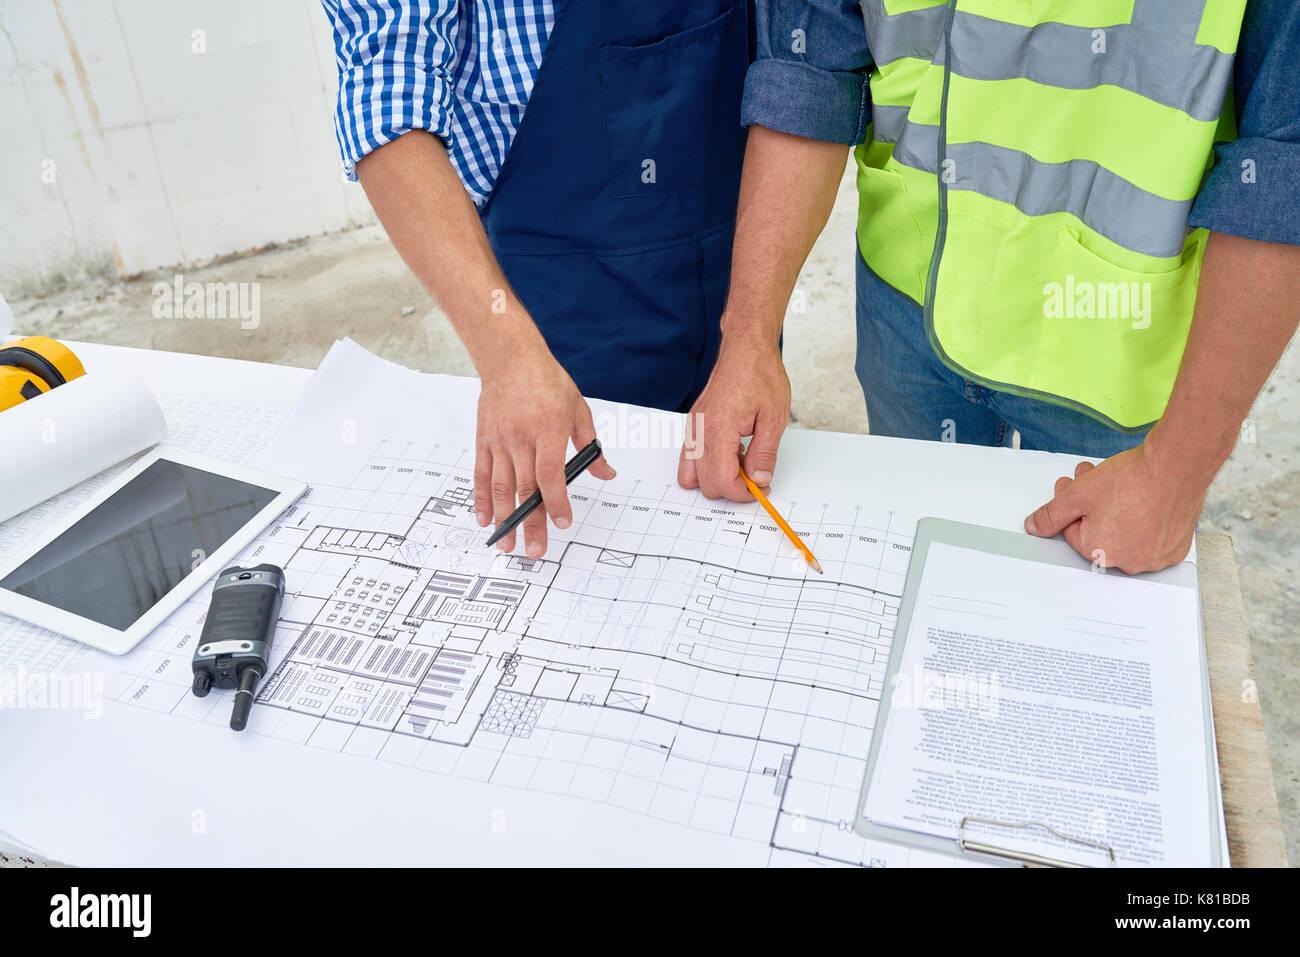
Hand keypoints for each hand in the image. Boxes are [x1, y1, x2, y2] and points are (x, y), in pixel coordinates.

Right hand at [474, 348, 614, 556]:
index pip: (551, 473)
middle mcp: (521, 437)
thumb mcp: (578, 409)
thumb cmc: (548, 382)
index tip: (562, 522)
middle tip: (534, 550)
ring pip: (500, 486)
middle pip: (524, 488)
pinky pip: (481, 474)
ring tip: (507, 543)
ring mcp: (499, 440)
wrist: (510, 358)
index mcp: (548, 429)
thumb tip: (606, 473)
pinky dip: (481, 499)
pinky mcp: (483, 440)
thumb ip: (591, 446)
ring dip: (504, 518)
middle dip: (530, 522)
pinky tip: (484, 519)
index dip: (556, 501)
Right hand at [678, 337, 790, 499]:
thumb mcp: (774, 418)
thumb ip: (764, 454)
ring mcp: (693, 428)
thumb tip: (759, 480)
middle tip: (756, 475)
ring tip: (742, 461)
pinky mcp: (693, 424)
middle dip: (731, 488)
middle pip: (705, 485)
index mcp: (719, 429)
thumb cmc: (760, 374)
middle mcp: (699, 431)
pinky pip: (690, 458)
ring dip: (717, 477)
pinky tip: (730, 452)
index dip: (743, 494)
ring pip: (692, 475)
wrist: (745, 348)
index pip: (721, 482)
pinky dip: (708, 465)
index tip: (760, 488)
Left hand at [1023, 442, 1205, 573]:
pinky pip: (1152, 537)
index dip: (1071, 505)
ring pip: (1126, 534)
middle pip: (1099, 532)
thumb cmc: (1133, 480)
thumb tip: (1034, 527)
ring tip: (1122, 485)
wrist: (1177, 466)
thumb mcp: (1077, 494)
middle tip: (1094, 479)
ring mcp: (1155, 557)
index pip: (1073, 531)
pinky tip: (1146, 500)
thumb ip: (1051, 514)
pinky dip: (1145, 520)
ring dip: (1117, 511)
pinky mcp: (1175, 547)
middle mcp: (1129, 562)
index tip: (1074, 486)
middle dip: (1091, 505)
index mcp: (1100, 553)